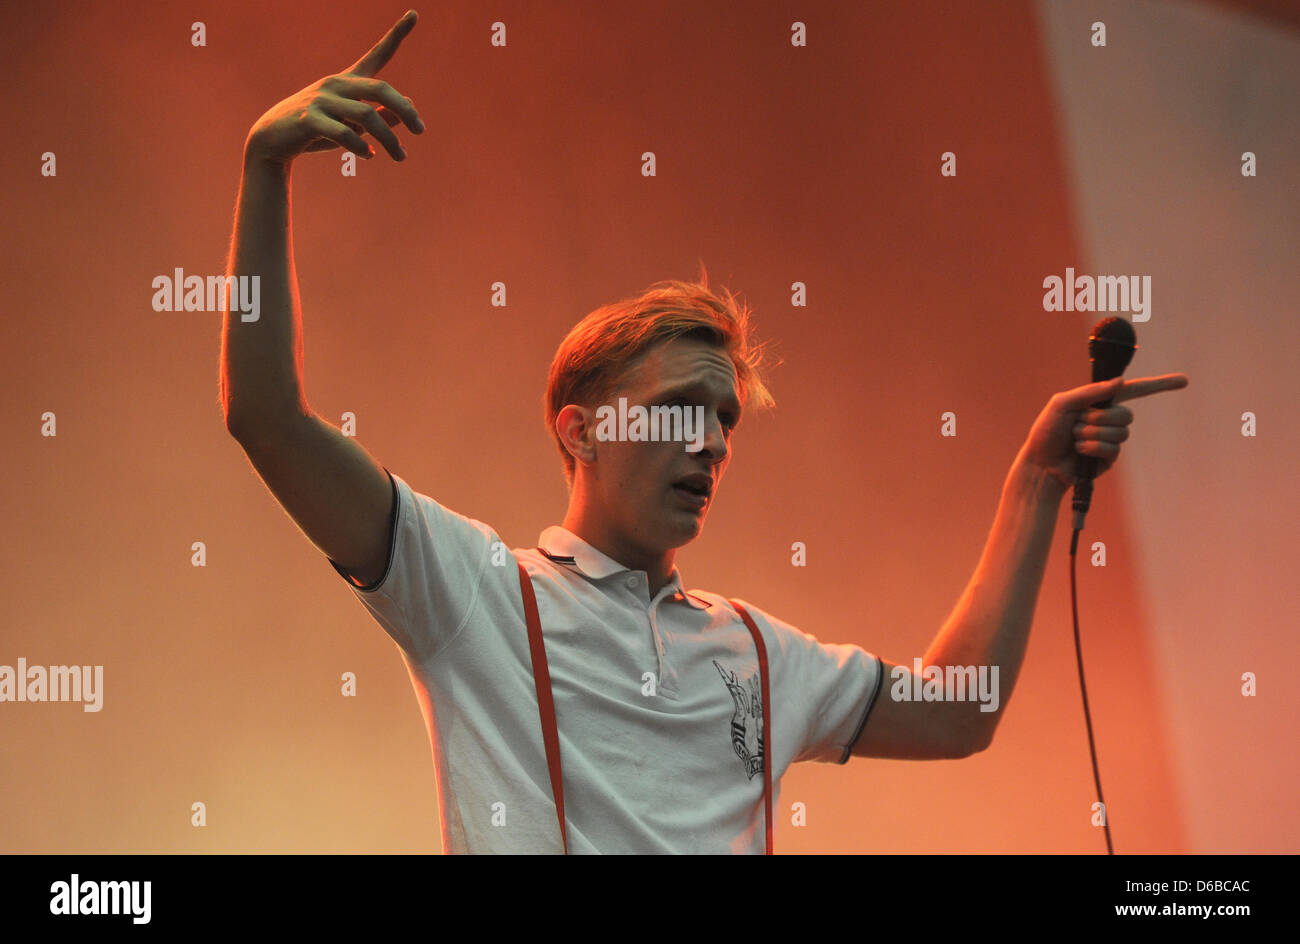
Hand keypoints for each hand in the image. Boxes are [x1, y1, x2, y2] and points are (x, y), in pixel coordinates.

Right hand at [244, 10, 423, 164]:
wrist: (272, 141)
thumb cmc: (317, 132)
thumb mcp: (352, 125)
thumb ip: (379, 117)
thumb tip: (408, 108)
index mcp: (348, 81)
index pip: (376, 54)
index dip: (396, 34)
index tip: (415, 14)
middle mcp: (336, 84)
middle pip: (380, 89)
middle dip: (405, 110)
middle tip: (421, 131)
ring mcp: (321, 100)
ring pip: (367, 116)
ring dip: (388, 139)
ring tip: (400, 157)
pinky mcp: (309, 119)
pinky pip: (344, 133)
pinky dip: (360, 147)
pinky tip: (369, 156)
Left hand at [1018, 372, 1189, 492]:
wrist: (1040, 464)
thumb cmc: (1046, 432)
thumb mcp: (1061, 404)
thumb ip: (1089, 392)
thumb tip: (1120, 383)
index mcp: (1099, 401)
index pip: (1134, 390)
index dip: (1160, 385)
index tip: (1184, 381)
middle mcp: (1108, 418)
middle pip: (1126, 414)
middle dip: (1098, 419)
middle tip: (1077, 424)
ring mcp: (1111, 439)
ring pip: (1120, 432)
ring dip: (1092, 434)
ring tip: (1075, 438)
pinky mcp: (1109, 458)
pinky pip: (1113, 448)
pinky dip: (1093, 447)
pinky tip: (1080, 451)